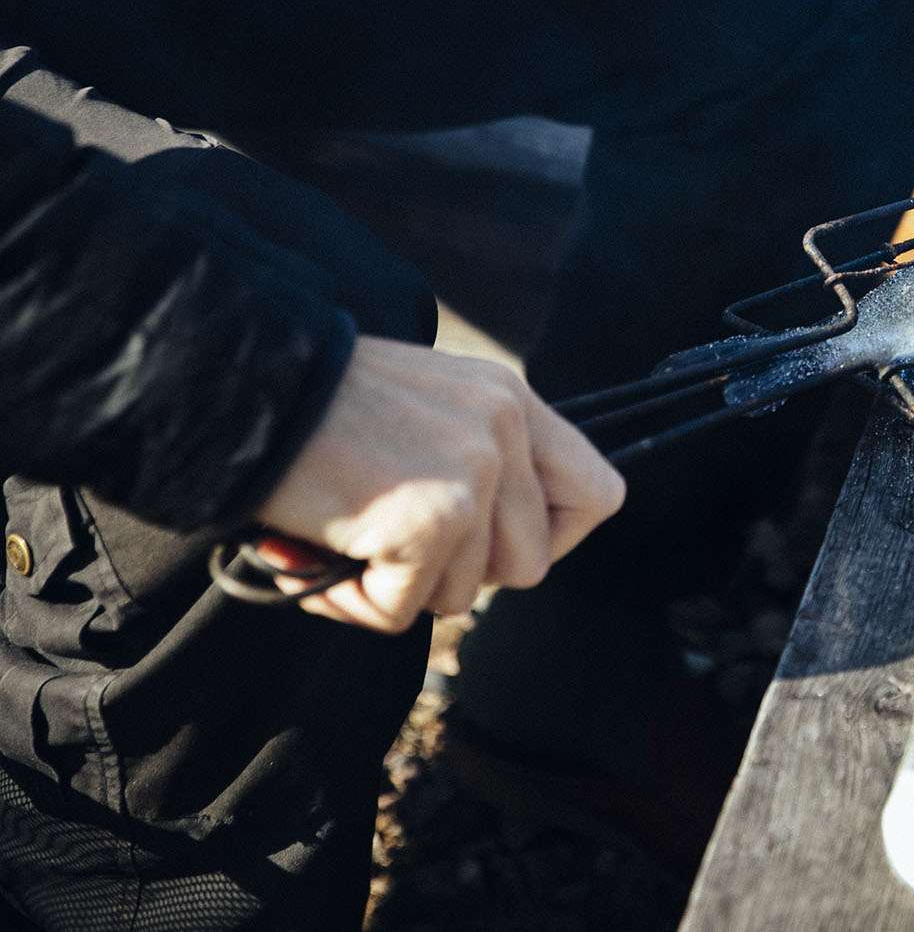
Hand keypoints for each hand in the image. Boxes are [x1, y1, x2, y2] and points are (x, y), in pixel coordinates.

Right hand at [255, 336, 624, 632]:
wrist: (234, 384)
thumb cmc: (310, 406)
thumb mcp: (424, 407)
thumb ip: (475, 458)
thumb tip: (493, 545)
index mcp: (510, 400)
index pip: (598, 493)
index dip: (554, 538)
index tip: (493, 545)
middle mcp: (504, 429)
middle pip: (530, 563)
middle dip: (462, 575)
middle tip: (398, 549)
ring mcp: (474, 473)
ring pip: (466, 593)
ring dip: (399, 586)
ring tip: (343, 540)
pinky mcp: (430, 519)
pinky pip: (404, 610)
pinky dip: (352, 601)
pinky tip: (309, 556)